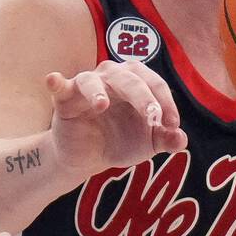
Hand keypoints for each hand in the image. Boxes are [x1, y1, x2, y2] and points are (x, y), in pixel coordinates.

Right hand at [46, 58, 186, 178]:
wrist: (90, 158)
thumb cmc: (121, 141)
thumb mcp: (147, 144)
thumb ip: (166, 140)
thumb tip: (181, 139)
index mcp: (136, 83)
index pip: (154, 84)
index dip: (166, 102)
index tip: (172, 125)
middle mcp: (112, 78)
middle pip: (129, 79)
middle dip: (143, 96)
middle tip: (153, 116)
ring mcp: (86, 86)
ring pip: (92, 80)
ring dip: (97, 91)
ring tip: (102, 105)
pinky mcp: (64, 100)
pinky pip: (59, 86)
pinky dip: (56, 81)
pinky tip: (54, 80)